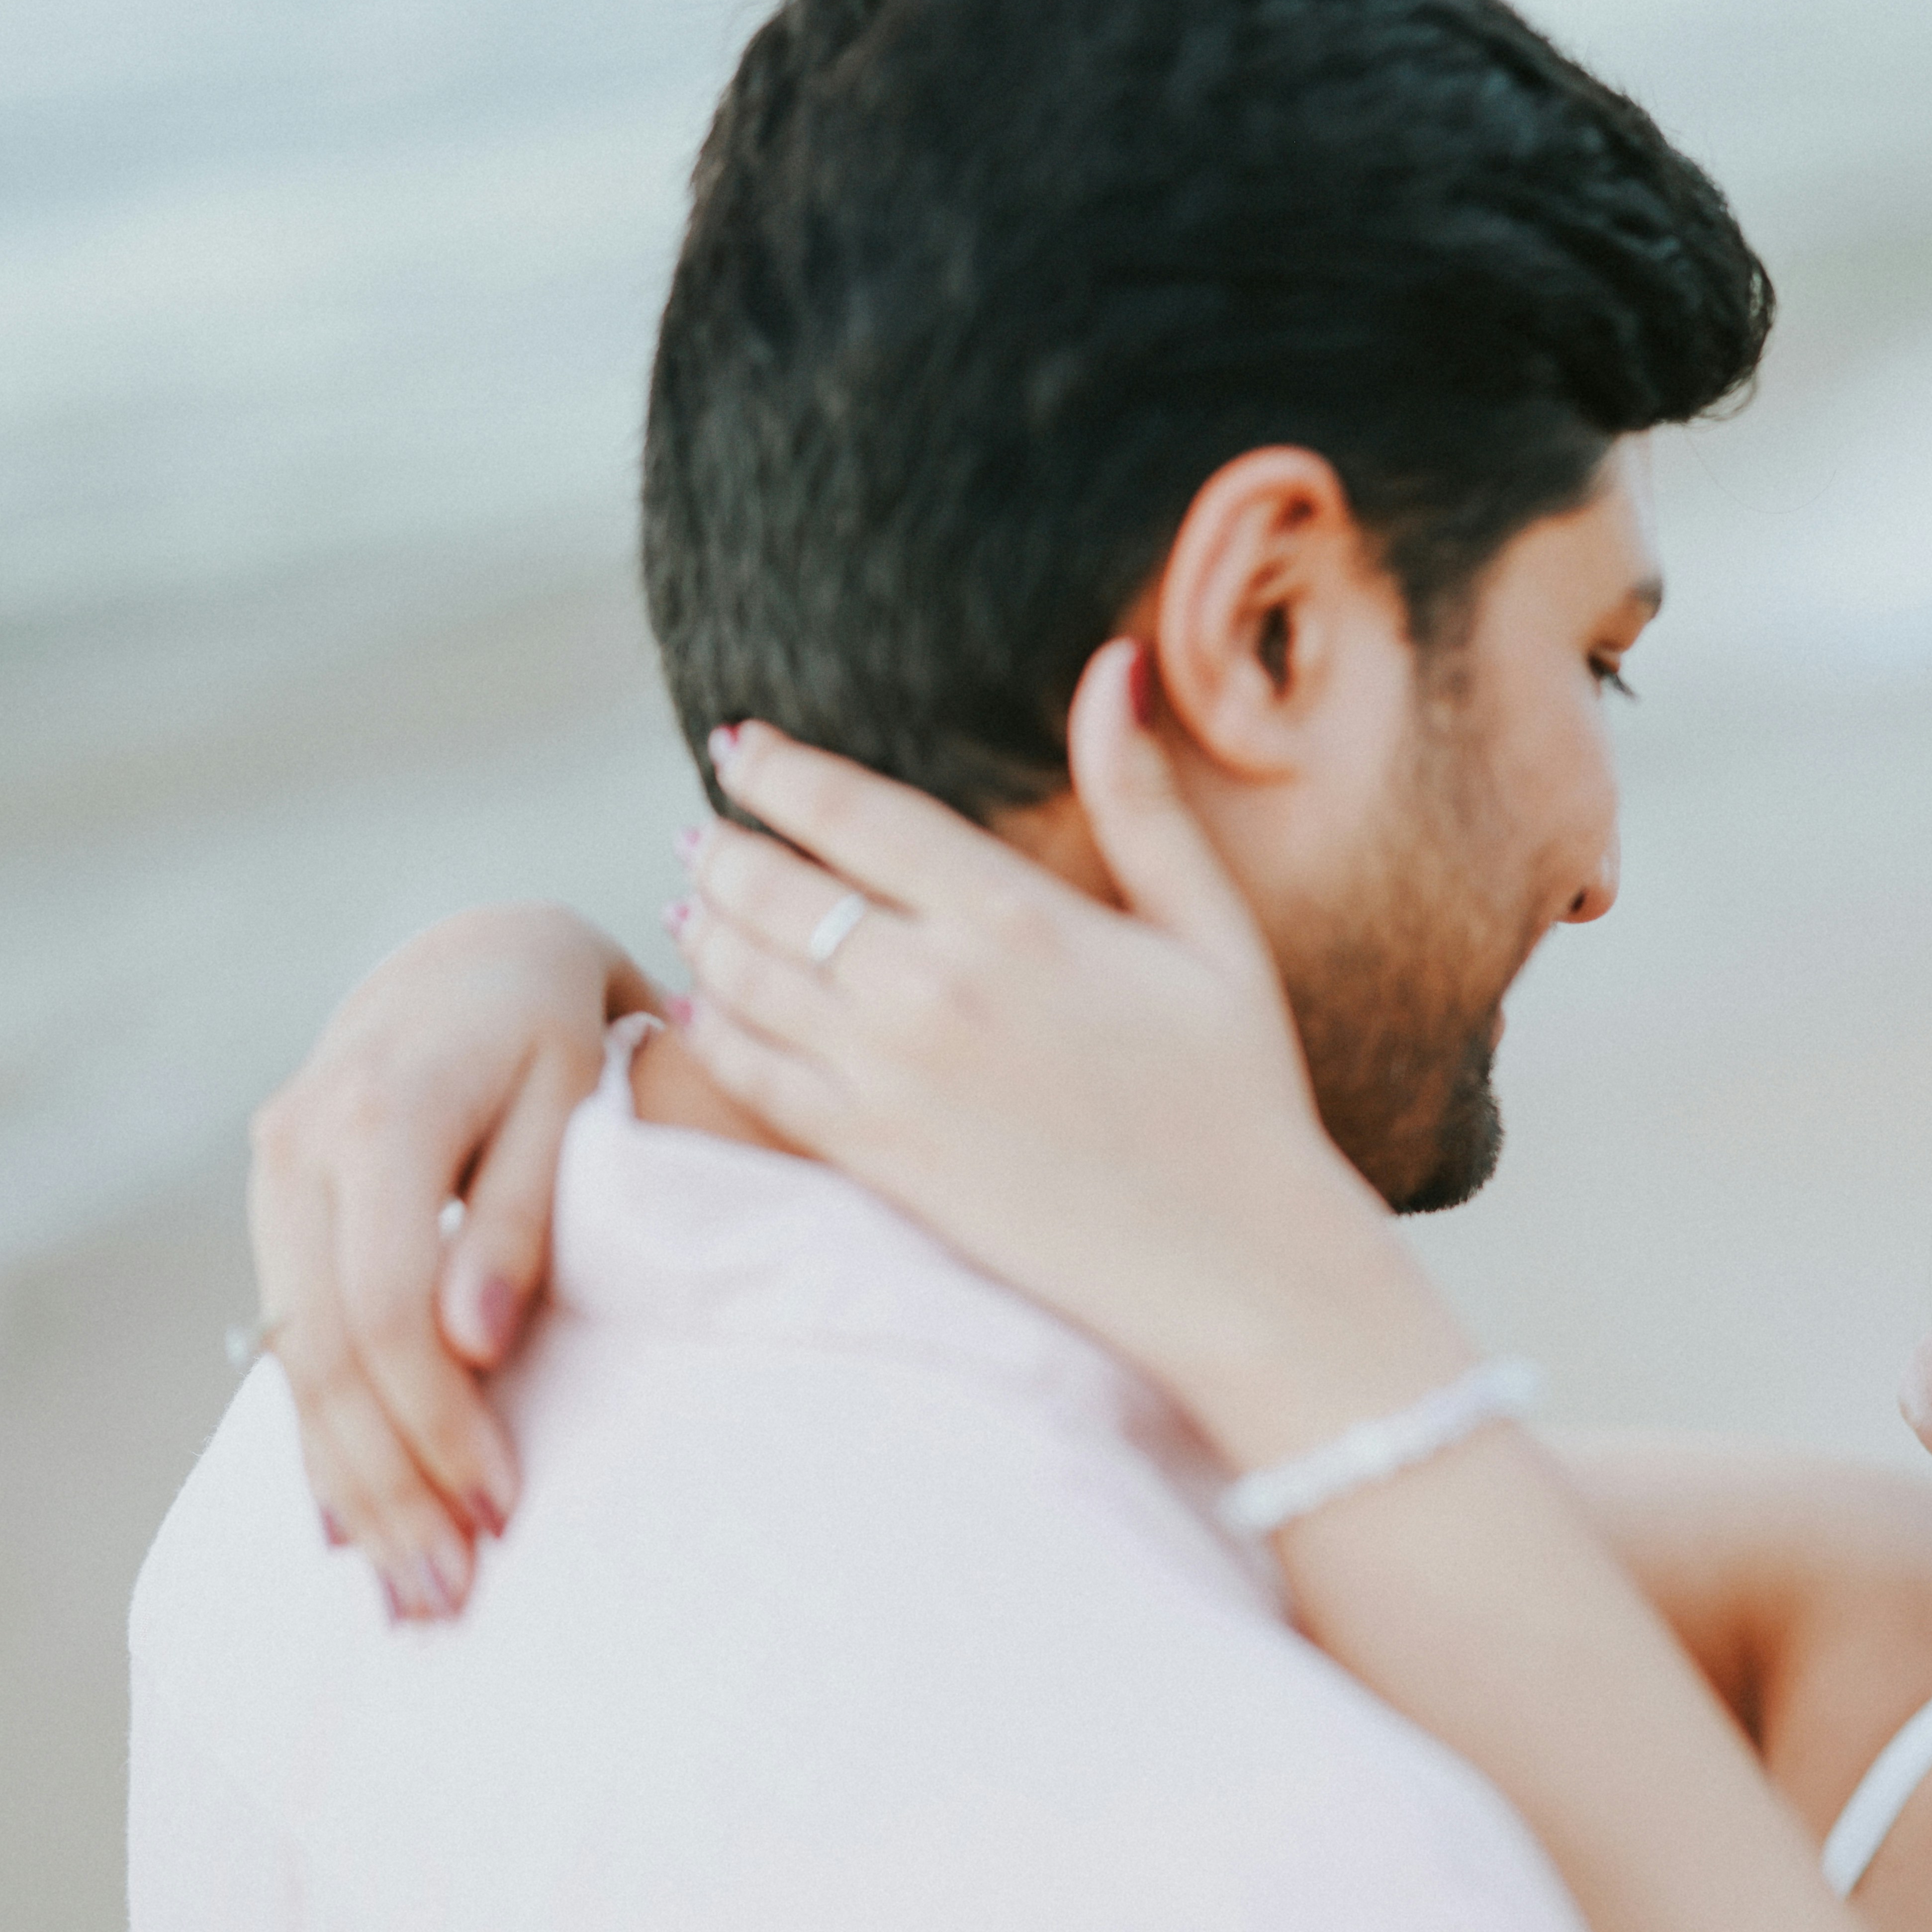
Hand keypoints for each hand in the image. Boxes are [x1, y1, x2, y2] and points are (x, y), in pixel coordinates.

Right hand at [246, 904, 648, 1614]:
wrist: (474, 958)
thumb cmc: (558, 1026)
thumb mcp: (574, 1091)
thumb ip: (525, 1214)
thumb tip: (476, 1344)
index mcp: (378, 1109)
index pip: (384, 1300)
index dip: (436, 1415)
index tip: (502, 1505)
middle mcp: (299, 1147)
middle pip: (326, 1349)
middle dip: (383, 1485)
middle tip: (446, 1598)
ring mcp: (272, 1182)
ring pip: (295, 1362)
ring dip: (346, 1488)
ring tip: (407, 1597)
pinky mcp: (275, 1218)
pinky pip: (292, 1348)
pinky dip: (322, 1444)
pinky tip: (350, 1534)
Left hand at [674, 643, 1476, 1472]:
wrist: (1236, 1266)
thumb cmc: (1239, 1093)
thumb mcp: (1210, 930)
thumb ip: (1143, 799)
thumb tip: (1112, 666)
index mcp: (1015, 916)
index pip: (849, 810)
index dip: (775, 768)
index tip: (738, 746)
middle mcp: (934, 987)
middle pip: (772, 886)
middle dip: (725, 845)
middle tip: (709, 830)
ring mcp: (893, 1078)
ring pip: (743, 973)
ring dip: (703, 924)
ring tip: (692, 899)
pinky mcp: (875, 1157)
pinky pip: (751, 1074)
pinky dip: (709, 1028)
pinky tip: (700, 1003)